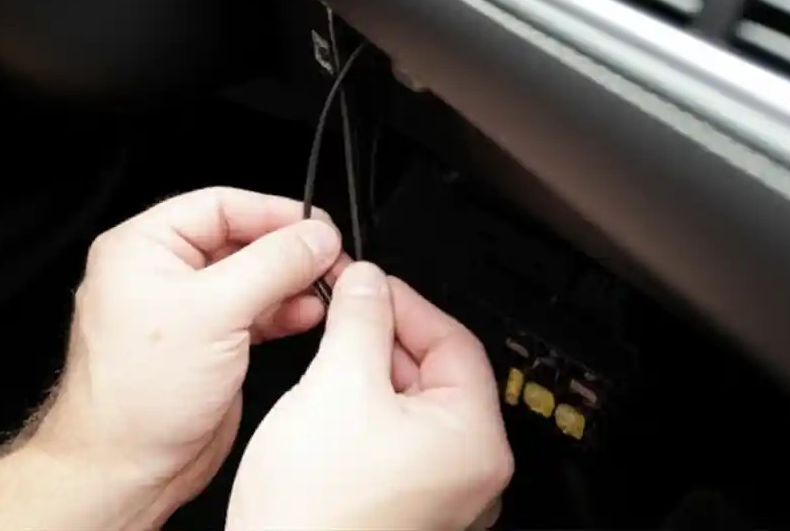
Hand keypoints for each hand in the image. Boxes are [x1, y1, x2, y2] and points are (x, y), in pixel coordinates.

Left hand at [29, 188, 342, 527]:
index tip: (317, 226)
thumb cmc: (136, 396)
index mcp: (143, 247)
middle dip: (290, 250)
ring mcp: (187, 310)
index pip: (220, 205)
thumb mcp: (214, 312)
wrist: (126, 469)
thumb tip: (314, 237)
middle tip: (330, 258)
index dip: (274, 212)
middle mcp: (162, 273)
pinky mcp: (209, 344)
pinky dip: (285, 311)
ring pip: (253, 277)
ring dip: (293, 282)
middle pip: (242, 239)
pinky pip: (255, 312)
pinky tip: (310, 314)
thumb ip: (272, 265)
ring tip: (328, 287)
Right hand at [227, 262, 514, 529]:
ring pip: (410, 408)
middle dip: (384, 337)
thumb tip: (368, 283)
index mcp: (475, 441)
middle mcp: (470, 473)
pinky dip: (365, 413)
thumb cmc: (313, 513)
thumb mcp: (336, 385)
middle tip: (341, 308)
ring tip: (328, 354)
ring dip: (370, 373)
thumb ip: (359, 320)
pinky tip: (327, 405)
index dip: (405, 301)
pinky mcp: (404, 510)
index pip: (455, 340)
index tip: (368, 282)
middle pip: (435, 374)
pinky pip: (394, 443)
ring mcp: (440, 497)